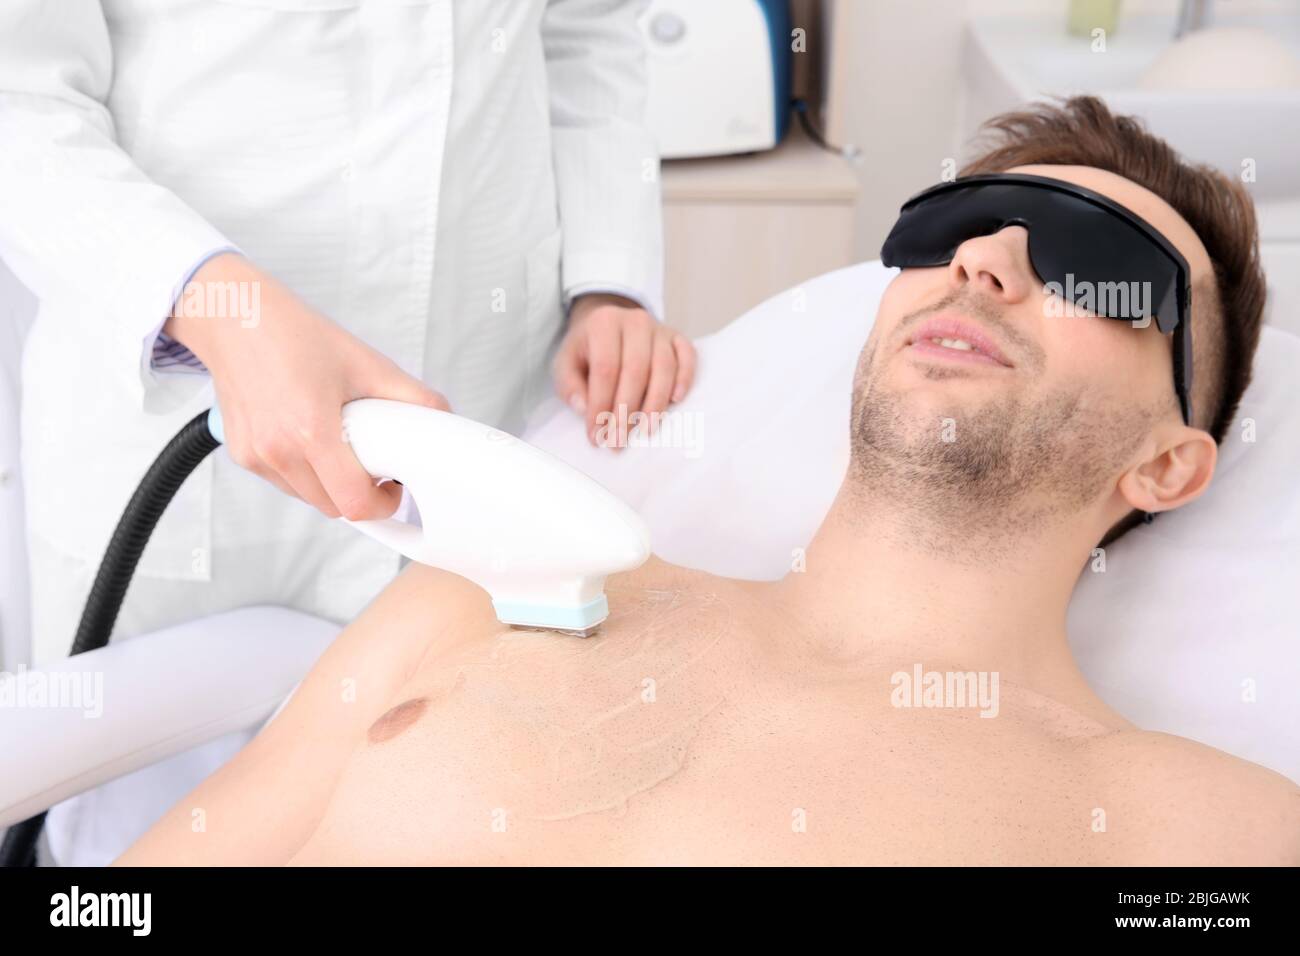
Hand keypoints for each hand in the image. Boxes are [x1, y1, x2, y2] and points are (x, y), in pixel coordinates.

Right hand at [164, 253, 449, 518]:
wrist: (234, 317)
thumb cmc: (295, 335)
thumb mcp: (365, 362)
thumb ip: (411, 395)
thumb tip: (443, 418)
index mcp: (311, 431)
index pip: (354, 502)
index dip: (383, 504)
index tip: (393, 487)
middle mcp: (278, 450)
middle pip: (333, 507)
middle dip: (360, 494)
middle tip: (375, 465)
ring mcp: (256, 456)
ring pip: (308, 498)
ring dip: (331, 486)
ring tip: (343, 449)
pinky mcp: (241, 454)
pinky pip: (283, 482)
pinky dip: (304, 474)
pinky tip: (312, 441)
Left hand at [552, 293, 695, 448]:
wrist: (610, 327)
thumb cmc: (588, 351)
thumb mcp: (566, 363)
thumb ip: (569, 386)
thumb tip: (584, 408)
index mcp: (603, 323)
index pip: (605, 368)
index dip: (601, 404)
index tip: (596, 434)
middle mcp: (635, 321)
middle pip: (635, 370)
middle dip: (627, 411)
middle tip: (618, 441)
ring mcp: (659, 329)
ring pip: (664, 367)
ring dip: (655, 403)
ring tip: (645, 431)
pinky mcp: (677, 338)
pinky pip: (687, 356)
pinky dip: (685, 378)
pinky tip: (675, 400)